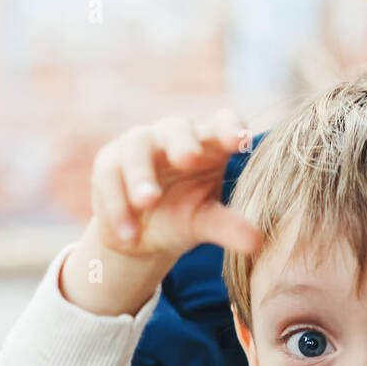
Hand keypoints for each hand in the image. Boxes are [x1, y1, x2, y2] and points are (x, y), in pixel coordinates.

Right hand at [90, 108, 262, 260]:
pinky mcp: (109, 161)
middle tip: (188, 159)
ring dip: (141, 175)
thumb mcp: (204, 223)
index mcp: (208, 145)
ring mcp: (139, 144)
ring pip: (138, 147)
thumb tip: (257, 243)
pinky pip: (110, 176)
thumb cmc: (182, 217)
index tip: (241, 142)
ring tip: (146, 202)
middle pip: (178, 127)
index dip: (230, 127)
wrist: (138, 236)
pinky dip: (117, 204)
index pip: (221, 123)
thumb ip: (228, 227)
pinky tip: (128, 232)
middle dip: (183, 142)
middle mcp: (174, 136)